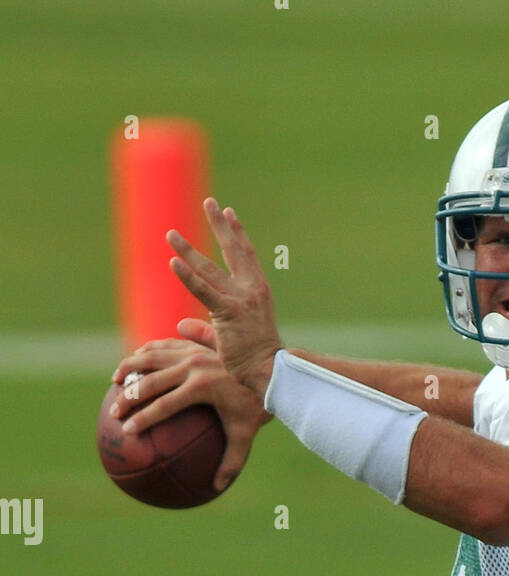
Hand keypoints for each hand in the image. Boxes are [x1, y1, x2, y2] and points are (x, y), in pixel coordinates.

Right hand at [110, 322, 271, 490]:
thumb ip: (232, 462)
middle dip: (129, 397)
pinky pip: (163, 346)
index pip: (164, 405)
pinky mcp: (194, 345)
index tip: (127, 430)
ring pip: (151, 357)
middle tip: (114, 412)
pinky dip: (145, 353)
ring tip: (115, 382)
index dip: (143, 418)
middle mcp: (193, 367)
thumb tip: (217, 487)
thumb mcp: (245, 435)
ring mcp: (192, 352)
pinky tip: (134, 363)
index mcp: (201, 388)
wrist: (271, 370)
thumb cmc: (257, 406)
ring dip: (129, 368)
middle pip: (150, 381)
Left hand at [166, 198, 282, 398]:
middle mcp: (252, 290)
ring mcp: (241, 300)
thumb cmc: (255, 361)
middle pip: (234, 250)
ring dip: (188, 250)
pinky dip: (188, 276)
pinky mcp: (228, 313)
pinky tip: (174, 261)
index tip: (228, 212)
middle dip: (220, 225)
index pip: (247, 256)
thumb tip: (181, 325)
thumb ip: (205, 329)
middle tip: (210, 202)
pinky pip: (204, 290)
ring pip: (210, 269)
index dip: (237, 233)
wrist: (269, 372)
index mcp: (259, 292)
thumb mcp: (230, 339)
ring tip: (171, 234)